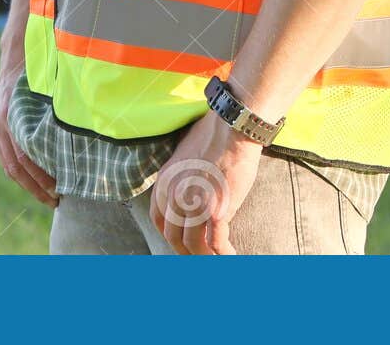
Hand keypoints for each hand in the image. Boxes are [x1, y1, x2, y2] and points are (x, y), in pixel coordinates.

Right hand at [0, 59, 57, 206]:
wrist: (15, 55)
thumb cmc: (38, 69)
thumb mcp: (47, 85)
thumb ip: (57, 108)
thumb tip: (84, 129)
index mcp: (11, 116)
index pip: (24, 158)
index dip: (40, 179)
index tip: (59, 191)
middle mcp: (0, 123)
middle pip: (15, 167)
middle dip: (35, 188)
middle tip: (55, 202)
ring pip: (9, 166)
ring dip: (28, 185)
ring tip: (48, 197)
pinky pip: (6, 158)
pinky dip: (21, 174)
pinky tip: (36, 181)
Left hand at [149, 111, 262, 253]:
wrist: (231, 129)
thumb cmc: (214, 136)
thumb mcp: (184, 155)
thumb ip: (181, 175)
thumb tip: (189, 187)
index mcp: (165, 182)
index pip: (159, 219)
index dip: (170, 234)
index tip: (181, 241)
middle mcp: (174, 196)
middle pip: (174, 236)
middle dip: (186, 250)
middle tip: (200, 255)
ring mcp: (193, 205)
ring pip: (193, 245)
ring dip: (204, 256)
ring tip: (217, 259)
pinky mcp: (215, 211)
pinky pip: (216, 243)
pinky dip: (223, 253)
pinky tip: (231, 256)